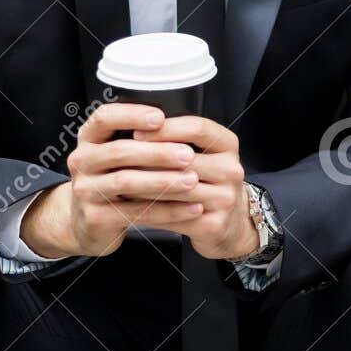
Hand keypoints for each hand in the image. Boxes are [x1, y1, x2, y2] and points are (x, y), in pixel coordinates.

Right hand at [21, 104, 255, 260]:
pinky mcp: (96, 220)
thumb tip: (185, 109)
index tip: (160, 116)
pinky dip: (168, 213)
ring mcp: (85, 192)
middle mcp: (82, 161)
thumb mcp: (121, 153)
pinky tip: (194, 211)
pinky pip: (136, 214)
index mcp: (90, 138)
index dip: (131, 114)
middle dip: (157, 152)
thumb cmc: (115, 180)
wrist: (84, 224)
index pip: (104, 117)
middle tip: (189, 155)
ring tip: (195, 182)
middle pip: (120, 152)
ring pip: (127, 184)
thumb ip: (143, 135)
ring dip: (164, 183)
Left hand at [131, 113, 258, 260]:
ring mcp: (226, 198)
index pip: (197, 128)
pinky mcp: (214, 224)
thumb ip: (178, 139)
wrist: (229, 222)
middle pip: (184, 158)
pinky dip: (149, 209)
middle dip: (148, 158)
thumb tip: (137, 126)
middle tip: (119, 159)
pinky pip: (173, 215)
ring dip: (143, 184)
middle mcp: (232, 170)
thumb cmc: (206, 181)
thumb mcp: (203, 154)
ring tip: (119, 180)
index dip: (165, 128)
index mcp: (228, 145)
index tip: (136, 132)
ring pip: (175, 188)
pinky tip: (130, 205)